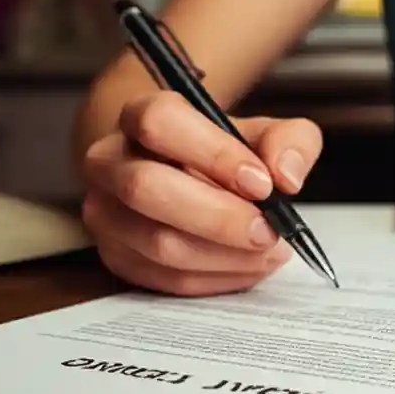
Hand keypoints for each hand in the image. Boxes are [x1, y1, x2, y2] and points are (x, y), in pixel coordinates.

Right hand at [79, 91, 322, 295]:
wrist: (183, 176)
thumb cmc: (223, 154)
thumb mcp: (265, 135)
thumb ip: (289, 142)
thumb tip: (286, 175)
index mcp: (142, 115)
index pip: (160, 123)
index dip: (213, 154)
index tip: (262, 184)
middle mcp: (109, 161)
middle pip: (146, 188)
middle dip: (218, 217)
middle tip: (269, 231)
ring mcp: (105, 212)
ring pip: (156, 243)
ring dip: (223, 256)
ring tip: (269, 251)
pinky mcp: (116, 256)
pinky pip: (164, 279)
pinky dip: (216, 278)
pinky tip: (249, 267)